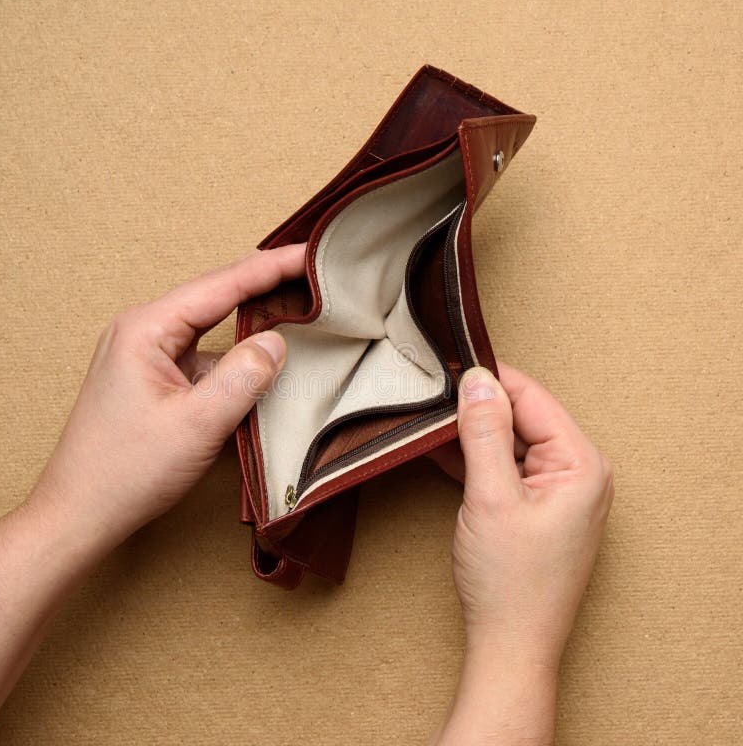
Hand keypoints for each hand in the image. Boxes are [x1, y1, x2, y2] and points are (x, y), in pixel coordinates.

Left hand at [29, 244, 305, 547]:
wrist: (79, 515)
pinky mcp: (156, 382)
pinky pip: (204, 363)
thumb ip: (243, 378)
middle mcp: (144, 334)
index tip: (308, 254)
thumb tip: (277, 342)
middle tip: (310, 276)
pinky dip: (234, 368)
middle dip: (263, 289)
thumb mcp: (195, 424)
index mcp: (146, 329)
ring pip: (213, 336)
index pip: (220, 285)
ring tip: (296, 322)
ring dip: (250, 335)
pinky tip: (260, 376)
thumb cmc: (124, 471)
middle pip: (216, 301)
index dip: (269, 268)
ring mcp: (148, 358)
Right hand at [429, 362, 612, 743]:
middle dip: (477, 406)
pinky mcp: (534, 506)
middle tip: (431, 391)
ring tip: (429, 417)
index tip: (450, 364)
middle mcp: (576, 472)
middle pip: (521, 417)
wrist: (510, 645)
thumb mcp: (491, 496)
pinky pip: (503, 467)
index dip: (490, 379)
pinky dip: (472, 457)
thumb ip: (485, 433)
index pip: (533, 399)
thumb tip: (477, 379)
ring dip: (470, 432)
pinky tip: (438, 446)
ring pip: (508, 441)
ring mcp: (555, 491)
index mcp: (581, 464)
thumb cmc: (510, 582)